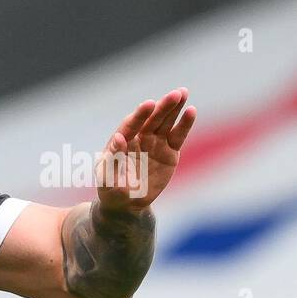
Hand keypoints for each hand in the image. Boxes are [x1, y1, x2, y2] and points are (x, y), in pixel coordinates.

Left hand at [95, 88, 195, 212]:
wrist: (126, 204)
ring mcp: (154, 143)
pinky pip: (178, 136)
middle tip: (176, 94)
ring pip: (165, 123)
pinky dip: (184, 125)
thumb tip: (118, 137)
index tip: (149, 104)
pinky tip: (191, 112)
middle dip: (162, 107)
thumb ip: (112, 158)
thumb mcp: (107, 178)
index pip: (131, 124)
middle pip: (151, 119)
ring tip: (183, 93)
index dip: (140, 115)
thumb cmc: (111, 190)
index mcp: (120, 141)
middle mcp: (138, 138)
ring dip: (174, 108)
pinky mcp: (169, 151)